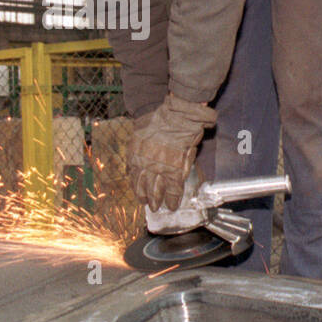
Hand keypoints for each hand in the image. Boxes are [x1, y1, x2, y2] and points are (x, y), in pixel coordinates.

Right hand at [128, 94, 216, 211]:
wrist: (174, 113)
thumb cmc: (187, 133)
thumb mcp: (189, 155)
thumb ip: (181, 170)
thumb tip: (176, 182)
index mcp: (172, 170)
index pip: (171, 192)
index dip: (171, 201)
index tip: (171, 207)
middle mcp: (156, 167)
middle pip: (153, 190)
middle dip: (154, 201)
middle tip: (154, 208)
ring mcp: (143, 158)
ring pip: (139, 181)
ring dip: (141, 193)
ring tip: (142, 200)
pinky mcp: (134, 149)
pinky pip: (131, 166)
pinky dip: (132, 176)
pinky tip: (133, 181)